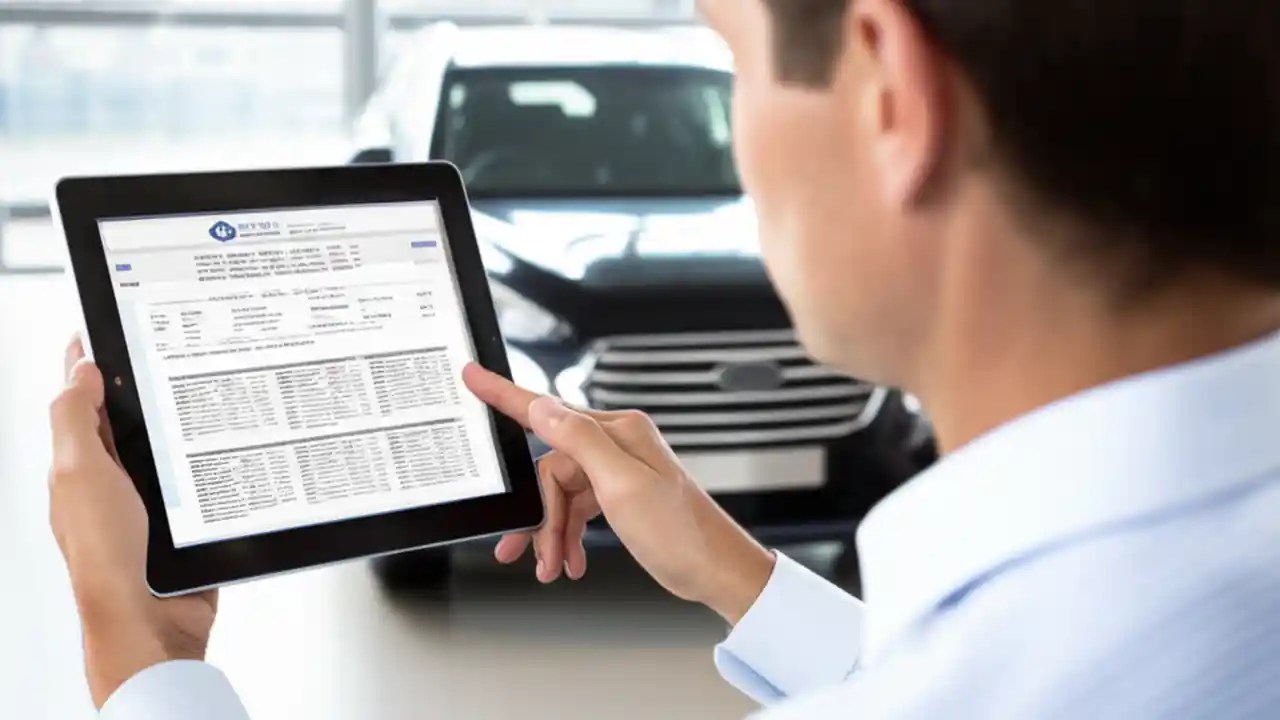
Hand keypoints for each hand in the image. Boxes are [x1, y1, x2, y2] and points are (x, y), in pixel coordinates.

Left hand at [49, 337, 217, 707]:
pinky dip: (204, 461)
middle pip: (122, 420)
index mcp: (77, 463)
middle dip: (136, 386)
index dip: (87, 364)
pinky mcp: (179, 520)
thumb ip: (76, 420)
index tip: (101, 331)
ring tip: (193, 388)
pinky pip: (191, 479)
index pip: (78, 400)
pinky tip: (219, 449)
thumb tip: (80, 372)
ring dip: (176, 424)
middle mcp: (108, 480)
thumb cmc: (107, 556)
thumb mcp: (78, 472)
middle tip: (157, 349)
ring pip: (160, 448)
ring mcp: (144, 501)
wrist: (149, 617)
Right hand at [463, 364, 775, 623]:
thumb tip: (543, 406)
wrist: (715, 570)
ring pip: (561, 496)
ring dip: (552, 533)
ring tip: (553, 565)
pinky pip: (578, 509)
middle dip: (539, 515)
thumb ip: (580, 441)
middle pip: (551, 470)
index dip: (505, 394)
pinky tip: (571, 559)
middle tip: (531, 551)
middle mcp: (616, 445)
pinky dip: (569, 536)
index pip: (548, 410)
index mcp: (617, 432)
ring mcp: (618, 471)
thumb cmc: (680, 532)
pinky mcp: (620, 496)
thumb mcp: (623, 485)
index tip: (473, 377)